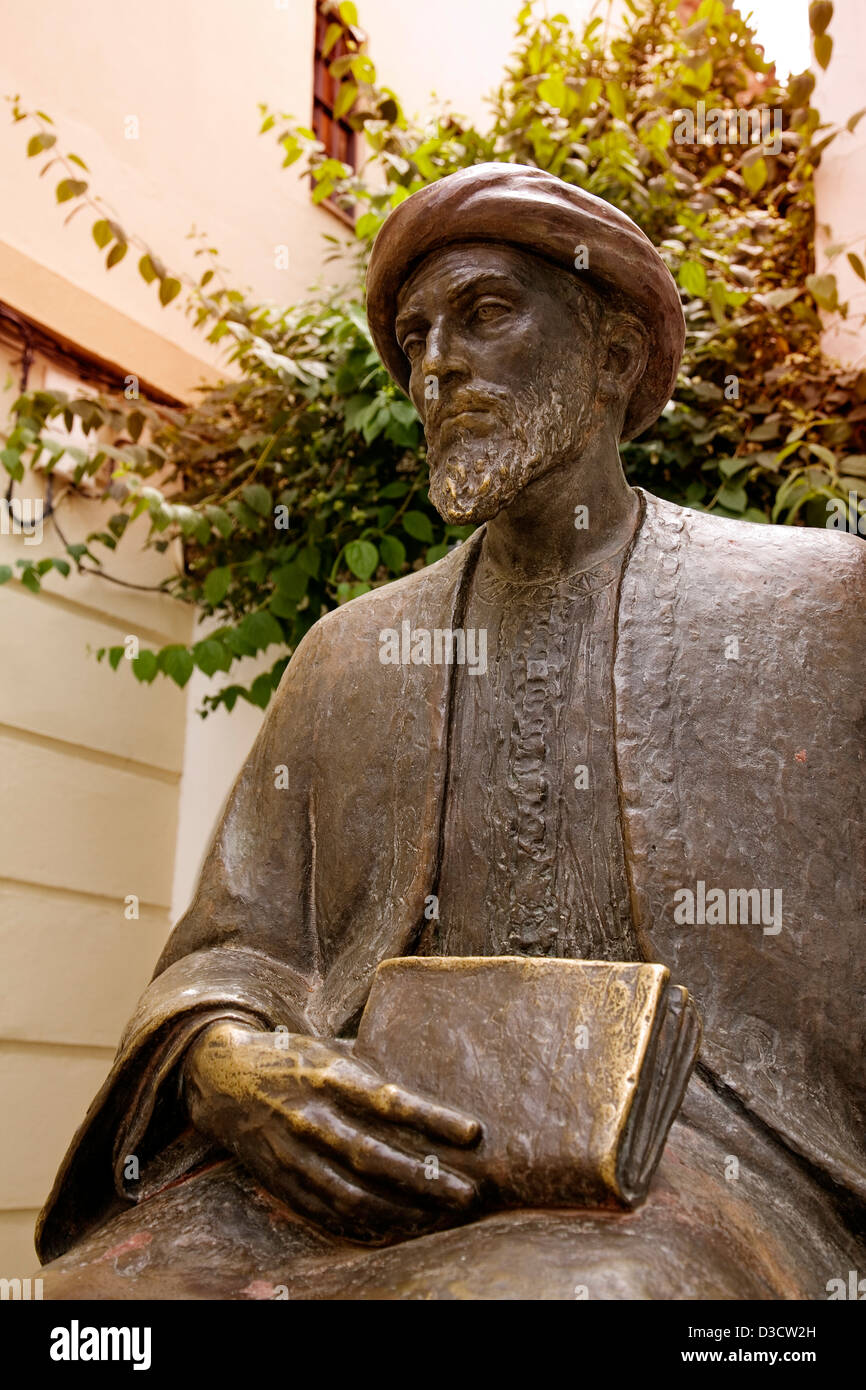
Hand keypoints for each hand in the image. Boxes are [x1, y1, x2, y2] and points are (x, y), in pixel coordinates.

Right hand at [183, 1020, 481, 1241]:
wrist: (218, 1076)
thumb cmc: (287, 1058)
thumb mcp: (328, 1050)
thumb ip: (369, 1071)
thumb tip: (424, 1082)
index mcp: (327, 1075)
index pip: (389, 1101)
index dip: (433, 1119)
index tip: (473, 1134)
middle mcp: (310, 1116)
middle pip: (376, 1157)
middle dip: (426, 1179)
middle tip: (469, 1193)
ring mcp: (293, 1153)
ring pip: (353, 1193)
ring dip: (402, 1209)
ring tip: (440, 1216)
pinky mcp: (281, 1179)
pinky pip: (327, 1210)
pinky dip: (363, 1223)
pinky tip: (395, 1227)